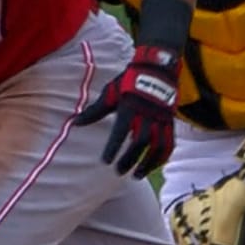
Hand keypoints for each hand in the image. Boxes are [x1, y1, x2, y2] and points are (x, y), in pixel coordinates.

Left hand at [72, 44, 179, 178]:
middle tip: (118, 171)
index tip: (105, 161)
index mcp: (129, 107)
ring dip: (147, 163)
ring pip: (157, 145)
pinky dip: (162, 156)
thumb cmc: (128, 82)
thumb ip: (94, 111)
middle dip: (130, 158)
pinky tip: (153, 166)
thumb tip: (75, 123)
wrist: (155, 69)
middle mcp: (146, 114)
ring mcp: (160, 118)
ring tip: (137, 175)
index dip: (114, 147)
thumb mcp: (110, 94)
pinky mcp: (169, 121)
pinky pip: (169, 142)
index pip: (121, 130)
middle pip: (140, 141)